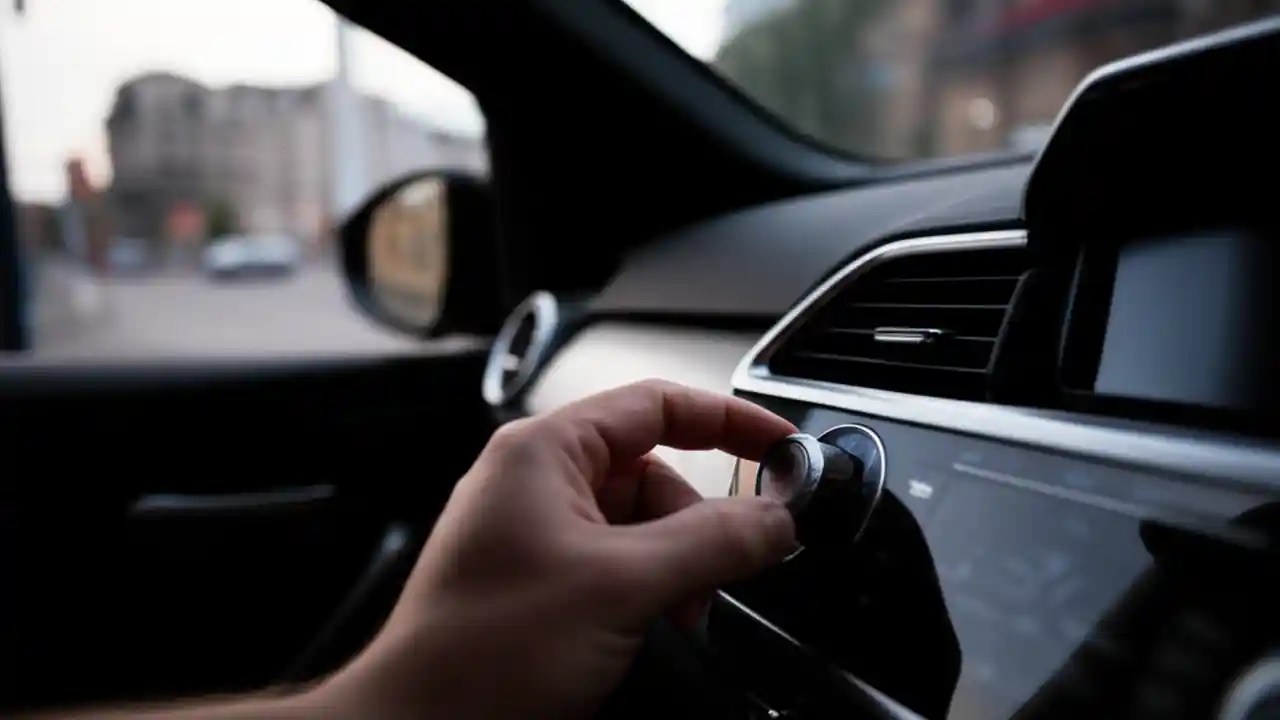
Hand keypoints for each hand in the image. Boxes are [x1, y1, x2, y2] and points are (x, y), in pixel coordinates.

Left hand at [316, 380, 796, 718]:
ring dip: (675, 568)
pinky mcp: (538, 578)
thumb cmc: (484, 652)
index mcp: (544, 451)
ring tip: (673, 616)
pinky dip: (647, 590)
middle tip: (719, 575)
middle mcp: (536, 481)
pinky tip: (647, 627)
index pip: (657, 403)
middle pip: (655, 472)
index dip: (728, 420)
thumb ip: (712, 542)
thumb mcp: (622, 586)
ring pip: (640, 525)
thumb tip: (776, 517)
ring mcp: (534, 530)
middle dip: (698, 524)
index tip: (782, 448)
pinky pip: (615, 563)